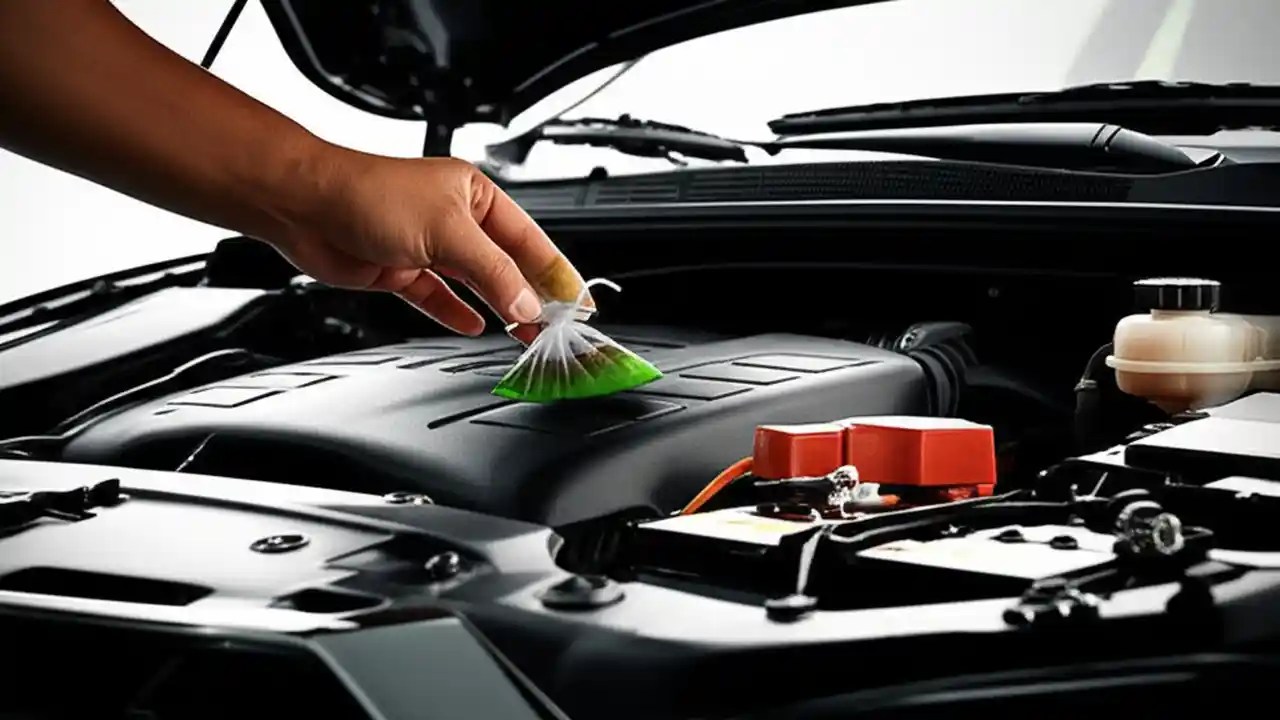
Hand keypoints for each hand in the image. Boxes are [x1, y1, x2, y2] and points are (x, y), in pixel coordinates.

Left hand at [267, 151, 587, 343]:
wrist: (306, 205)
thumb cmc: (368, 193)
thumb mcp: (449, 233)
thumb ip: (493, 274)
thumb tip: (525, 304)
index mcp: (476, 196)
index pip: (531, 241)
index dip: (557, 273)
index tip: (578, 302)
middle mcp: (455, 219)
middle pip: (506, 266)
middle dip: (531, 297)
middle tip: (558, 328)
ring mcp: (428, 246)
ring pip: (476, 285)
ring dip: (500, 310)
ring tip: (527, 335)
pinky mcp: (402, 270)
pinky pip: (439, 297)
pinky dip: (456, 312)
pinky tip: (475, 327)